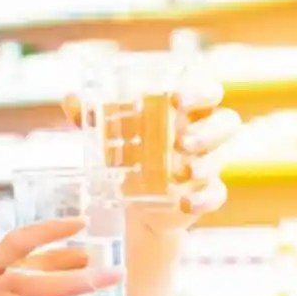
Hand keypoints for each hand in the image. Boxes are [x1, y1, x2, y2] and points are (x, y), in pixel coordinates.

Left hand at [63, 79, 241, 232]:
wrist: (136, 203)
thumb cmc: (130, 155)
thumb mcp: (111, 136)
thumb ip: (93, 118)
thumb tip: (69, 98)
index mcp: (187, 111)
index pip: (208, 91)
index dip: (199, 92)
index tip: (177, 98)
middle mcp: (203, 134)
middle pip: (226, 121)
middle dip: (209, 130)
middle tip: (182, 140)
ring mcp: (208, 164)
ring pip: (222, 157)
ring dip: (206, 162)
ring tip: (182, 170)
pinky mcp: (207, 192)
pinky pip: (217, 194)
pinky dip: (203, 199)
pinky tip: (185, 203)